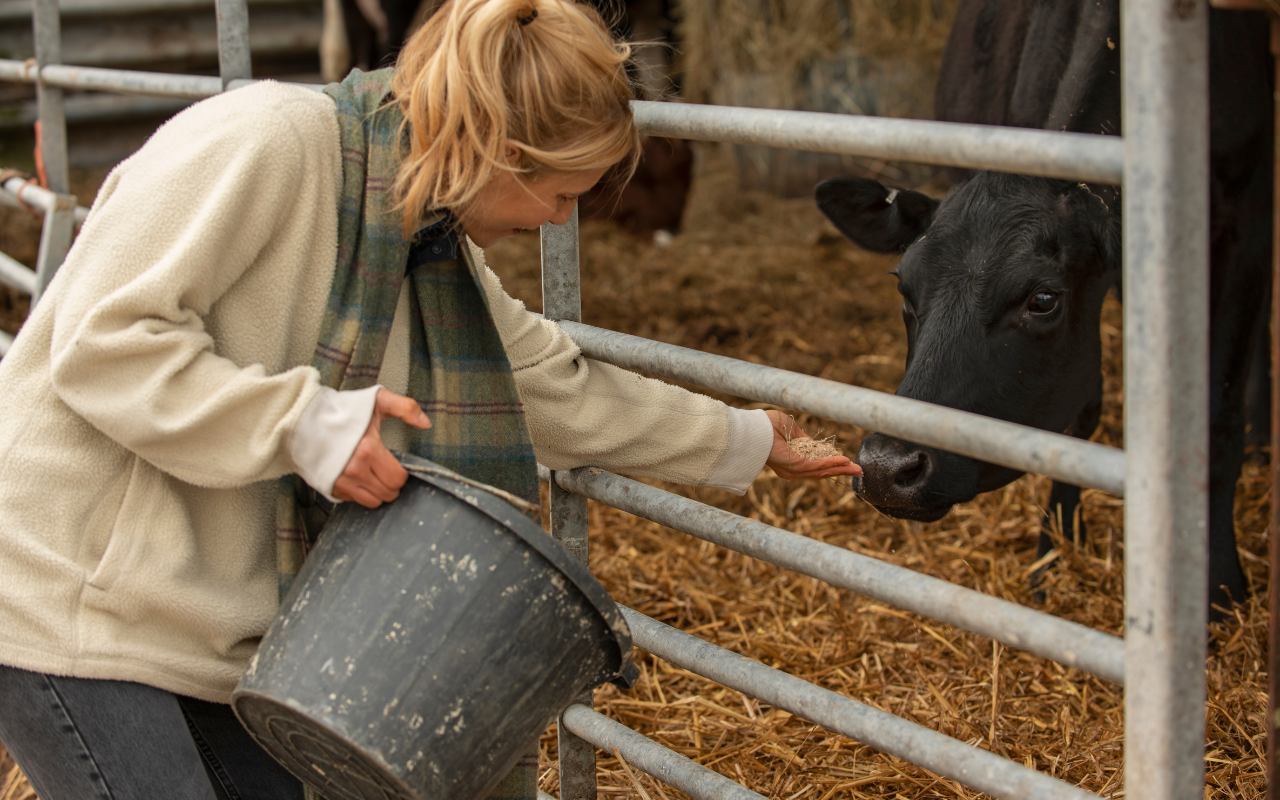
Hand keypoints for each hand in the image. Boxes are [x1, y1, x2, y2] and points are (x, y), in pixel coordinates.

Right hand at [331, 389, 431, 507]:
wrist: (303, 418)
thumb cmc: (339, 409)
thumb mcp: (376, 400)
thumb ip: (405, 408)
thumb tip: (426, 423)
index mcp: (368, 450)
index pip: (397, 479)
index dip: (402, 474)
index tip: (398, 465)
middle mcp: (354, 470)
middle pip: (387, 494)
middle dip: (392, 484)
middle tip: (388, 471)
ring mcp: (340, 481)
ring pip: (372, 502)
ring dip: (378, 492)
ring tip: (375, 476)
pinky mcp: (329, 487)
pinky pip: (353, 501)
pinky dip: (359, 493)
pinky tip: (358, 477)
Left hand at [764, 410, 862, 480]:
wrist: (753, 428)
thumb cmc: (765, 425)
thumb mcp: (789, 429)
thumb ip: (801, 438)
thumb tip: (811, 444)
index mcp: (790, 458)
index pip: (814, 464)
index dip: (831, 463)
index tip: (846, 462)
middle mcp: (792, 468)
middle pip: (821, 472)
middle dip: (840, 470)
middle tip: (858, 471)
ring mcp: (794, 469)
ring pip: (822, 471)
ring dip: (841, 469)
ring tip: (856, 469)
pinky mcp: (795, 466)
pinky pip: (817, 467)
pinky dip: (832, 464)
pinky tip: (845, 461)